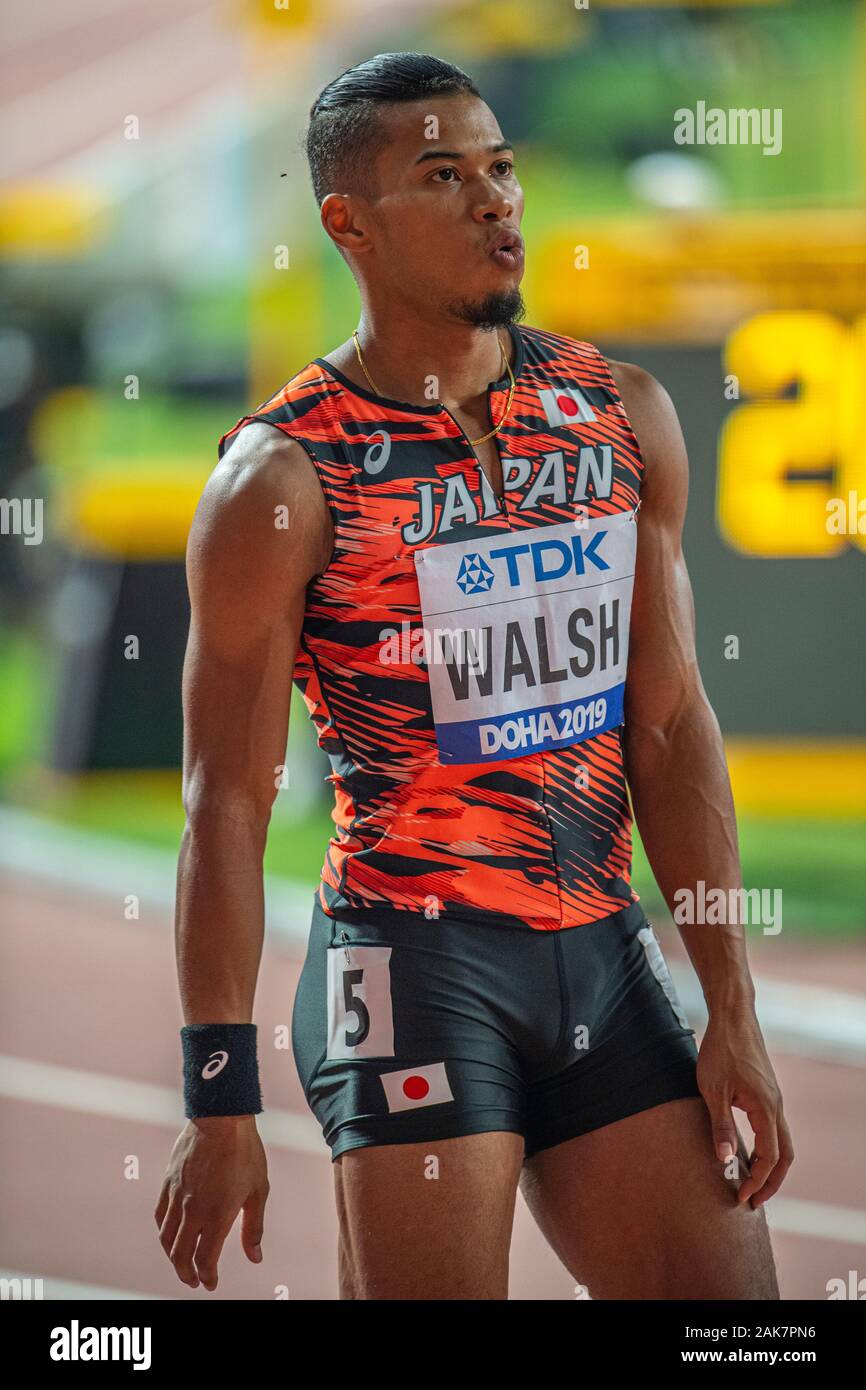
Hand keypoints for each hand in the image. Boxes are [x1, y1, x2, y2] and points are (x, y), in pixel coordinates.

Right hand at [155, 1115, 268, 1290]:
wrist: (221, 1118)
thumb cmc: (245, 1153)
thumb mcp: (258, 1191)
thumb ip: (253, 1227)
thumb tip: (255, 1257)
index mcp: (217, 1215)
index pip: (205, 1259)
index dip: (207, 1276)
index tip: (211, 1283)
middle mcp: (193, 1210)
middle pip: (180, 1255)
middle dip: (186, 1274)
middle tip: (194, 1281)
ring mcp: (177, 1197)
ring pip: (166, 1238)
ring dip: (173, 1257)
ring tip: (182, 1263)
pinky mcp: (168, 1183)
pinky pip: (160, 1216)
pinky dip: (164, 1232)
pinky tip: (171, 1234)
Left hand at [696, 1004, 793, 1208]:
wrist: (733, 1018)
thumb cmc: (720, 1050)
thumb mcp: (712, 1089)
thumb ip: (720, 1126)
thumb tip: (725, 1160)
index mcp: (765, 1108)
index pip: (770, 1157)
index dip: (757, 1181)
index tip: (742, 1196)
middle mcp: (776, 1106)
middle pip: (785, 1156)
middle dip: (771, 1182)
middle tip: (752, 1201)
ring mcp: (774, 1100)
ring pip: (783, 1143)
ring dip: (771, 1167)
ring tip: (752, 1183)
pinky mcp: (768, 1094)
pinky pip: (775, 1130)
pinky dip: (768, 1149)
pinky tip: (750, 1154)